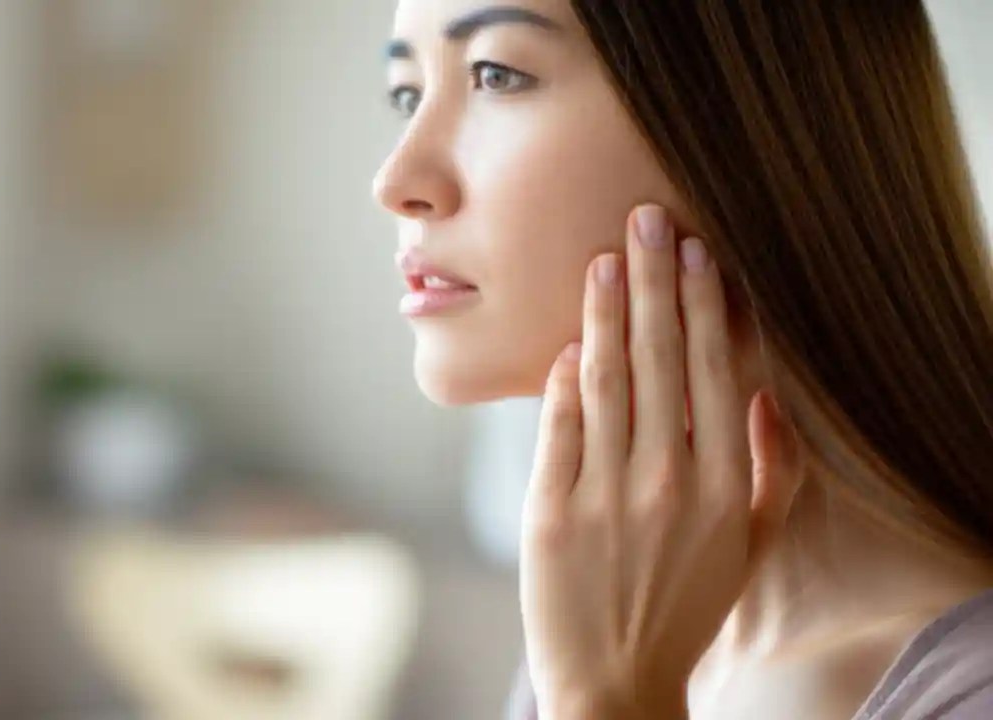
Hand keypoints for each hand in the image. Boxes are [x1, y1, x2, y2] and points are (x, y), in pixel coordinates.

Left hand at [519, 204, 804, 718]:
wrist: (614, 680)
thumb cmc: (686, 605)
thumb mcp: (751, 546)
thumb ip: (772, 471)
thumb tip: (767, 396)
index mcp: (725, 487)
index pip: (714, 372)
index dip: (705, 306)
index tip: (700, 251)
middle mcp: (670, 484)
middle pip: (660, 360)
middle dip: (655, 282)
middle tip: (648, 218)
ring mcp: (608, 497)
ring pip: (607, 382)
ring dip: (606, 314)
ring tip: (605, 258)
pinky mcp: (553, 513)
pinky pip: (559, 429)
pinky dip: (563, 380)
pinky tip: (569, 339)